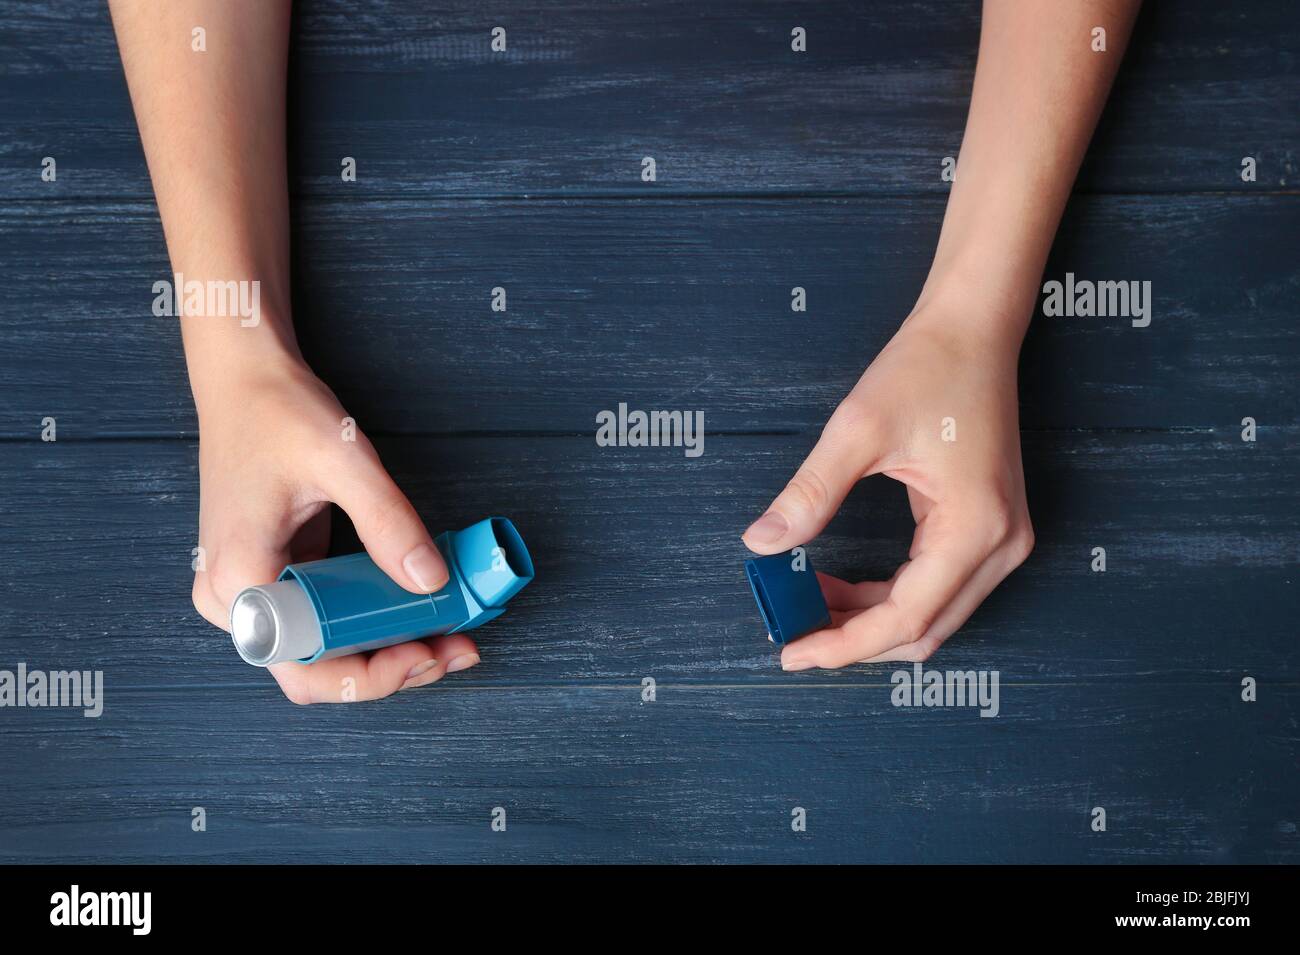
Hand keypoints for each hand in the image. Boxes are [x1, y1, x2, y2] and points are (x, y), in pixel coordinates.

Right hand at [190, 357, 479, 702]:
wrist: (244, 380)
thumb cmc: (276, 411)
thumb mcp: (344, 461)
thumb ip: (387, 522)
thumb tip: (431, 580)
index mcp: (239, 579)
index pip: (306, 667)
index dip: (372, 676)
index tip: (427, 651)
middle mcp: (234, 599)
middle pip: (316, 671)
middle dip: (389, 669)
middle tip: (454, 648)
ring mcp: (250, 592)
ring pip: (321, 653)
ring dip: (384, 650)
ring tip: (447, 635)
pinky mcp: (272, 579)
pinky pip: (322, 621)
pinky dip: (369, 623)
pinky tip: (415, 613)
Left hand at [742, 302, 1034, 669]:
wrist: (972, 329)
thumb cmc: (926, 368)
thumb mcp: (857, 429)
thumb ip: (811, 493)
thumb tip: (762, 543)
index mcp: (975, 528)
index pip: (905, 619)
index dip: (844, 644)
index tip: (792, 651)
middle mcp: (1001, 545)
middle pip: (923, 631)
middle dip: (854, 639)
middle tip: (792, 631)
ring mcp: (1001, 540)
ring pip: (931, 615)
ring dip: (869, 619)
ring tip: (808, 603)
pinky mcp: (988, 529)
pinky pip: (936, 586)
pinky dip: (888, 596)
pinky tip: (841, 585)